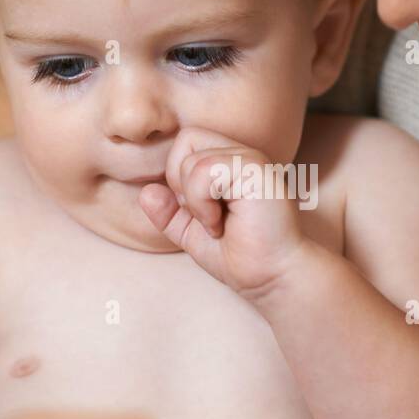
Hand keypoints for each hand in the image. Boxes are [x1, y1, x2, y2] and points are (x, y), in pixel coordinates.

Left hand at [138, 126, 307, 297]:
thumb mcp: (191, 234)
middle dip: (181, 182)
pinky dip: (202, 203)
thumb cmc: (241, 256)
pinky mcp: (255, 170)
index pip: (186, 143)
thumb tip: (146, 191)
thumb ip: (167, 212)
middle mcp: (242, 154)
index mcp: (231, 162)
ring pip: (191, 159)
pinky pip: (205, 170)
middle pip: (186, 139)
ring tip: (217, 223)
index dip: (178, 176)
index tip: (199, 212)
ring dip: (194, 200)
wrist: (271, 278)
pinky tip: (222, 224)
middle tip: (205, 215)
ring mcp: (251, 159)